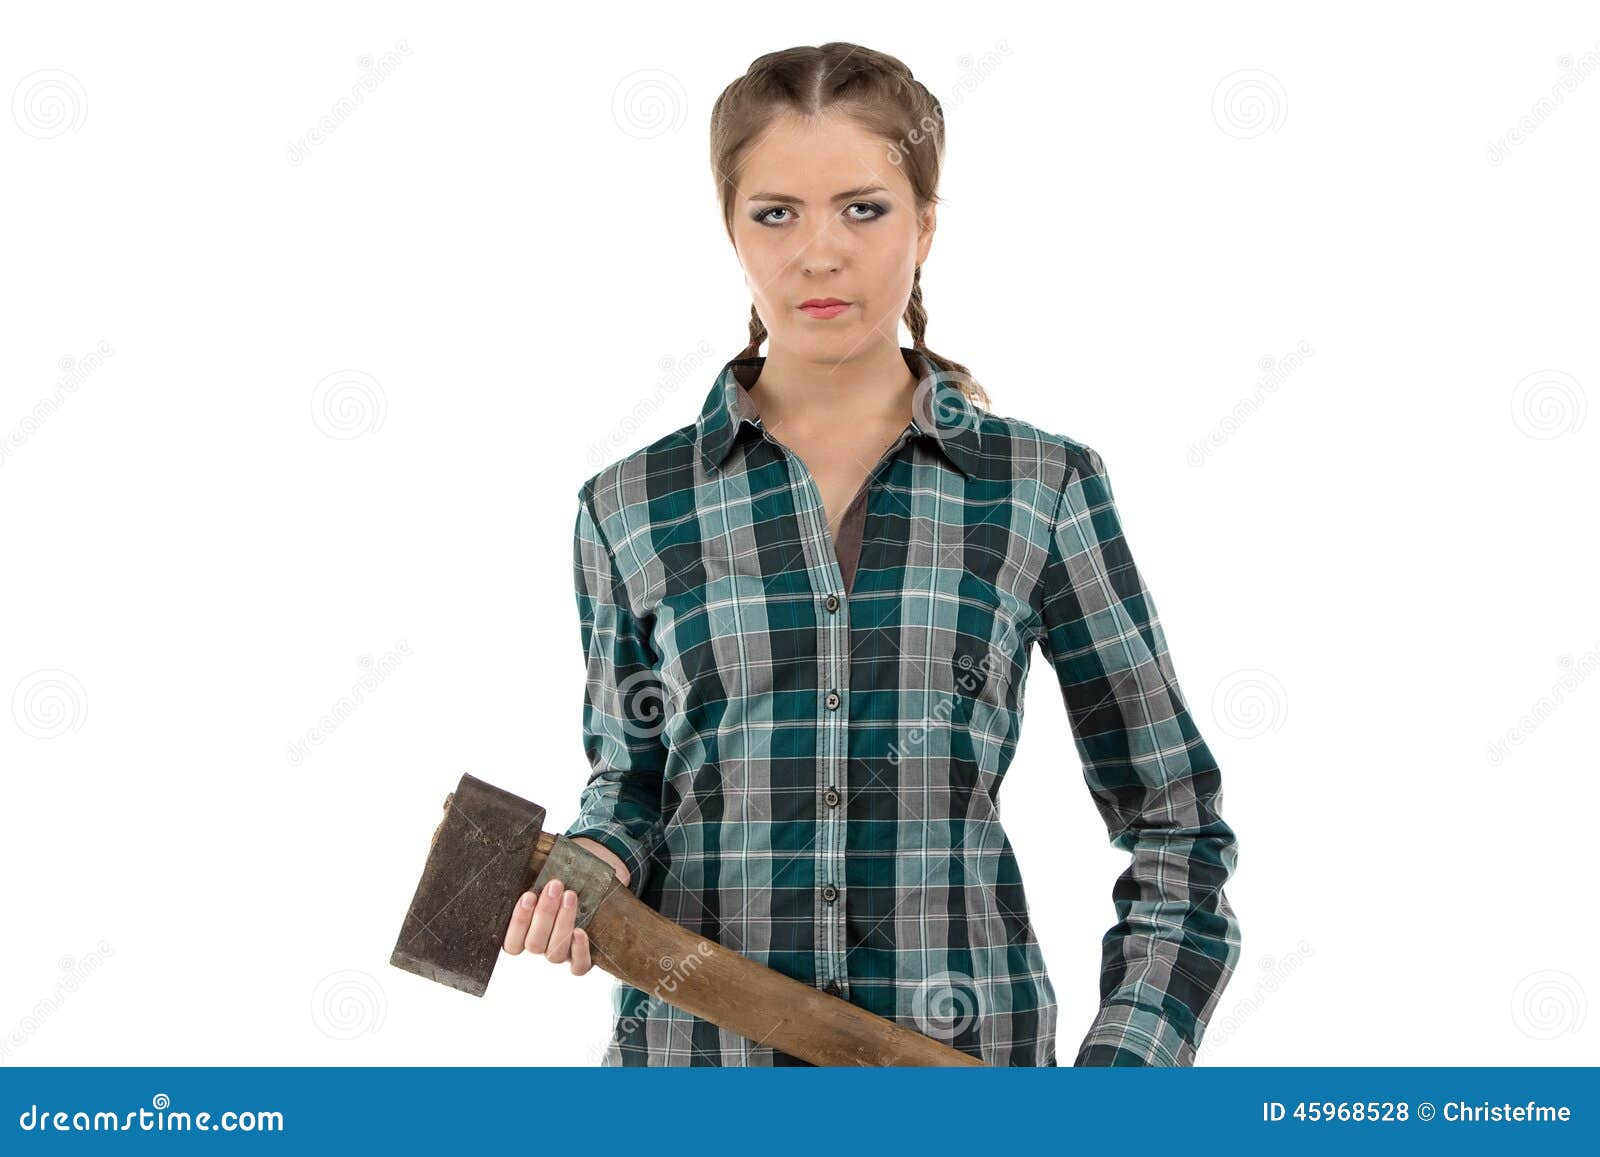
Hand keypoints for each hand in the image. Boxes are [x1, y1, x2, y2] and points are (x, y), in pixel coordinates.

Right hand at [502, 836, 629, 975]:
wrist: (587, 884)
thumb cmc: (556, 878)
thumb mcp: (539, 872)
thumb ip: (527, 868)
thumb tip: (517, 843)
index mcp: (519, 933)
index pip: (511, 942)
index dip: (518, 921)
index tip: (528, 894)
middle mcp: (537, 947)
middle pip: (534, 943)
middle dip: (545, 913)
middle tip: (556, 885)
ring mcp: (558, 954)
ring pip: (554, 953)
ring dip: (562, 923)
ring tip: (571, 895)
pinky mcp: (579, 958)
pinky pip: (578, 967)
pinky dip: (579, 951)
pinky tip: (581, 931)